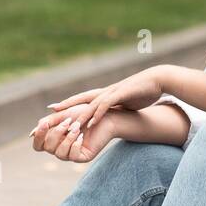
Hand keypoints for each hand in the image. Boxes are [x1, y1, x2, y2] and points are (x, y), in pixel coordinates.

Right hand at [30, 104, 120, 162]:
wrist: (105, 116)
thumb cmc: (85, 113)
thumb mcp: (64, 115)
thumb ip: (49, 122)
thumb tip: (31, 132)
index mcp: (53, 138)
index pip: (38, 144)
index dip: (39, 136)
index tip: (45, 124)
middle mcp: (60, 147)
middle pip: (47, 148)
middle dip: (56, 133)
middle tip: (69, 121)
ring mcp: (70, 153)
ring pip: (59, 154)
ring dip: (67, 138)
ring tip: (77, 127)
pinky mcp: (82, 157)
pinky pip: (72, 156)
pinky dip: (75, 145)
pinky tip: (82, 136)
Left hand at [50, 66, 168, 130]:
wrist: (157, 80)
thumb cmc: (141, 92)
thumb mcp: (123, 103)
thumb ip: (113, 108)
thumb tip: (105, 117)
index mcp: (104, 95)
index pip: (81, 100)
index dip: (66, 106)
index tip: (52, 111)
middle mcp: (104, 92)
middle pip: (80, 100)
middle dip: (65, 107)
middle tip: (49, 115)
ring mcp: (112, 92)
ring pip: (91, 104)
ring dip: (79, 115)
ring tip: (67, 125)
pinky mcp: (121, 94)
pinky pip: (106, 105)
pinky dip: (97, 114)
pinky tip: (90, 123)